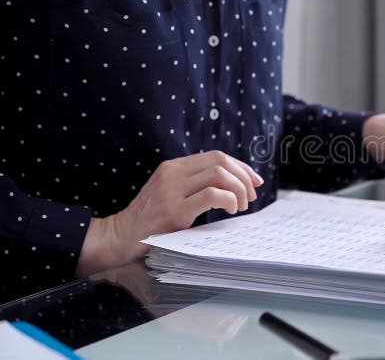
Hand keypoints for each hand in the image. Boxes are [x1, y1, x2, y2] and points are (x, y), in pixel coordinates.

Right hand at [76, 150, 263, 274]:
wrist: (121, 236)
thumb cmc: (152, 219)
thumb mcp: (172, 192)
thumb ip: (195, 184)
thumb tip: (235, 184)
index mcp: (174, 166)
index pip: (217, 156)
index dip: (240, 166)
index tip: (254, 181)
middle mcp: (173, 173)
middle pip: (221, 161)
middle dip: (244, 177)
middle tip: (251, 195)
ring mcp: (172, 191)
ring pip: (219, 175)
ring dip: (238, 189)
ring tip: (241, 205)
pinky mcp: (174, 210)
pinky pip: (211, 195)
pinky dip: (229, 200)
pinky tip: (231, 210)